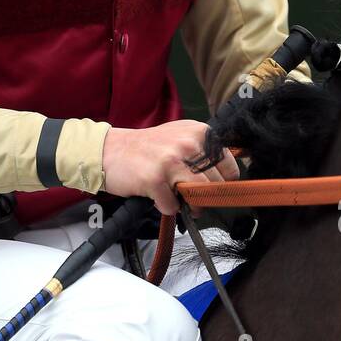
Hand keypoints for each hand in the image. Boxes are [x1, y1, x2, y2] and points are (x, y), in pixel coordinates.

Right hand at [101, 120, 239, 216]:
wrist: (111, 150)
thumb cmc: (148, 148)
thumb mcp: (181, 137)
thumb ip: (204, 153)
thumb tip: (229, 179)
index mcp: (199, 133)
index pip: (229, 168)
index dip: (222, 184)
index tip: (212, 189)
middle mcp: (188, 145)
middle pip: (215, 186)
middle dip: (204, 197)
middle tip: (189, 195)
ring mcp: (171, 162)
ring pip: (199, 197)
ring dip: (190, 206)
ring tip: (177, 198)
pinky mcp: (155, 180)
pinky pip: (173, 207)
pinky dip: (166, 207)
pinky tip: (157, 195)